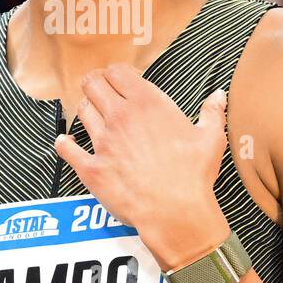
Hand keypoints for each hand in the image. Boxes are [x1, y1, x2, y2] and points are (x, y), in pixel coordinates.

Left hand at [52, 64, 230, 271]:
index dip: (115, 72)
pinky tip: (66, 141)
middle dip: (95, 84)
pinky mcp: (91, 167)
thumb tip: (217, 95)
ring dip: (85, 108)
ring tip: (90, 112)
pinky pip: (67, 149)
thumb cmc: (194, 175)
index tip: (118, 78)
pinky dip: (65, 143)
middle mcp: (120, 116)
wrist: (175, 212)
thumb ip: (211, 112)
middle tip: (98, 89)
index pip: (117, 71)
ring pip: (82, 111)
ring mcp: (102, 141)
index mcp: (147, 103)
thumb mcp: (211, 138)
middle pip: (93, 84)